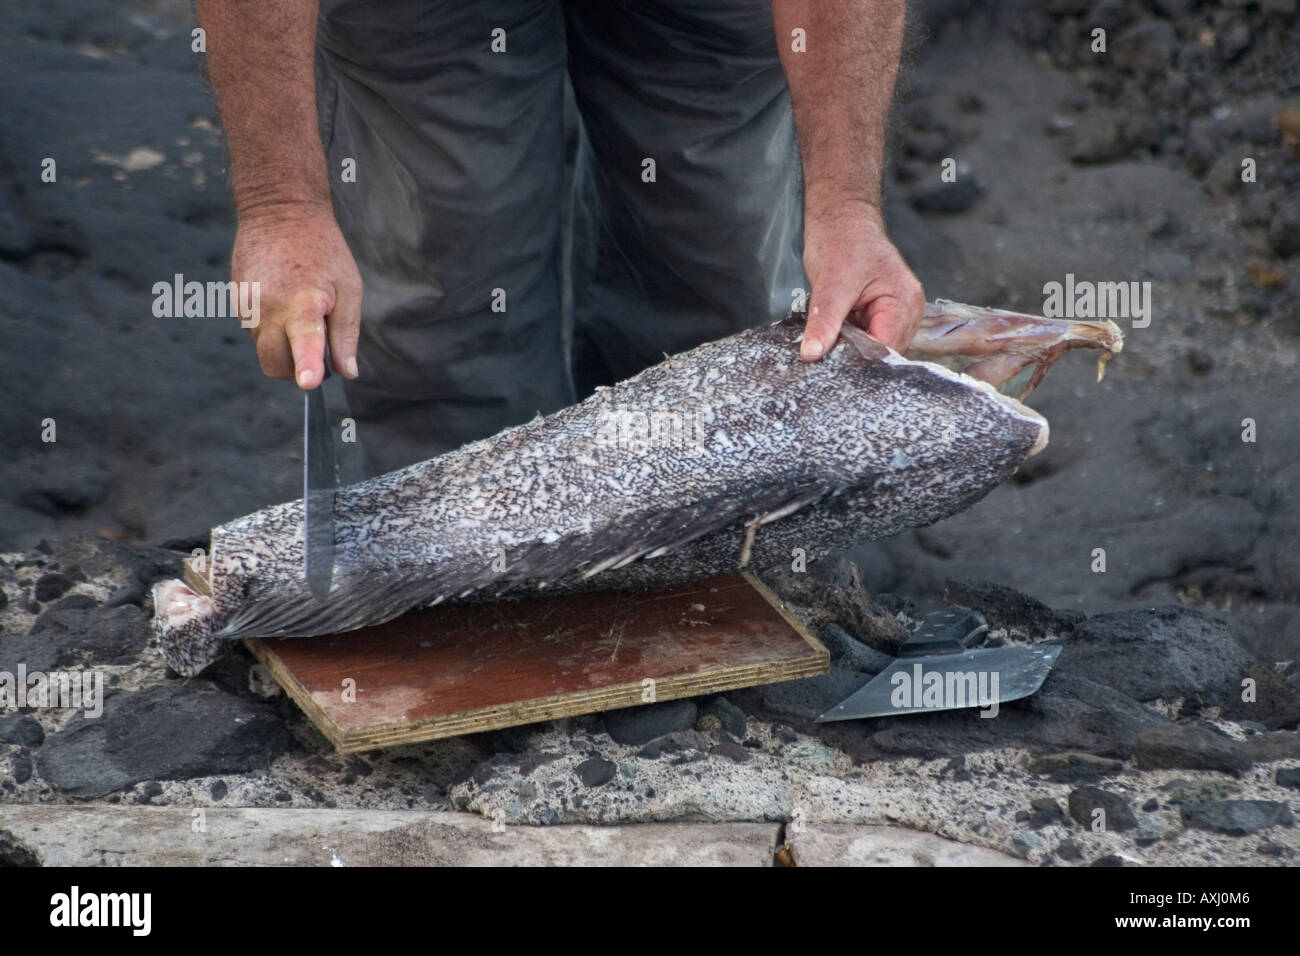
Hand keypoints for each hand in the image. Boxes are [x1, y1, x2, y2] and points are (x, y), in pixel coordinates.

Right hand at [231, 200, 362, 388]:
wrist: (279, 210)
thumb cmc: (322, 249)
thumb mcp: (349, 288)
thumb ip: (346, 334)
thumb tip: (347, 372)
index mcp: (303, 301)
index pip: (304, 340)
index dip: (306, 365)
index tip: (308, 383)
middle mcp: (269, 307)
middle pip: (275, 364)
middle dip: (295, 368)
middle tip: (317, 348)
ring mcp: (247, 306)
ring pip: (263, 350)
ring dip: (282, 346)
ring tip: (300, 311)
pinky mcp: (236, 303)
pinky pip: (254, 332)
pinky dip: (271, 330)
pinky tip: (282, 300)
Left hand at [799, 197, 924, 359]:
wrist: (840, 218)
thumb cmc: (842, 240)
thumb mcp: (830, 285)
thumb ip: (824, 322)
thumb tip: (812, 354)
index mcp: (904, 302)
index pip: (887, 350)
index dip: (860, 363)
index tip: (832, 370)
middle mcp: (908, 311)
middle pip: (884, 354)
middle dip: (855, 358)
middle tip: (824, 361)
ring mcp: (897, 314)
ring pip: (874, 349)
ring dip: (851, 350)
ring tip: (828, 344)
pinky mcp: (882, 315)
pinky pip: (867, 339)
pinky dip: (850, 341)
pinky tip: (833, 337)